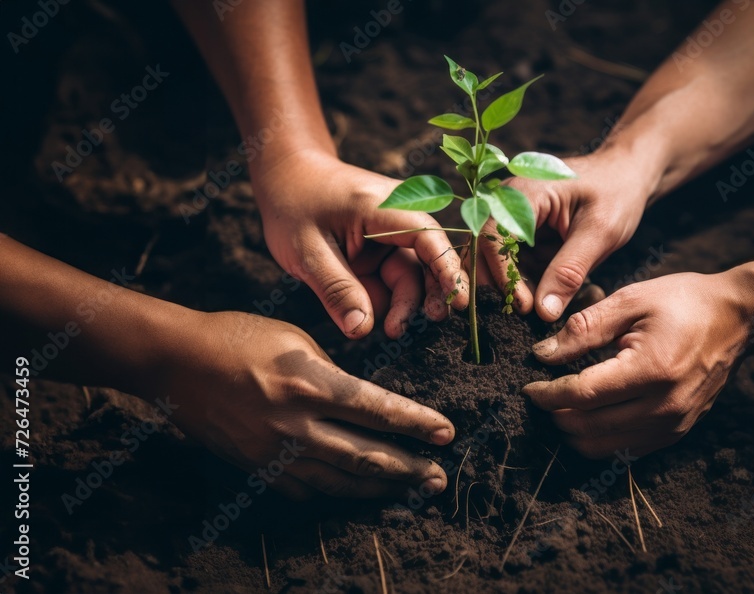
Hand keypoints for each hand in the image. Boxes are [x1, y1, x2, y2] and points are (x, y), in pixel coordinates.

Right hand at [147, 310, 454, 498]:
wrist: (176, 363)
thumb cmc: (237, 337)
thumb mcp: (296, 339)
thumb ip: (333, 373)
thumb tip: (363, 400)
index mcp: (309, 383)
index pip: (376, 410)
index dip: (416, 424)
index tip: (446, 433)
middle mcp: (295, 425)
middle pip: (366, 457)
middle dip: (408, 469)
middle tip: (438, 477)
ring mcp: (274, 453)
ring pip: (340, 481)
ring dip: (380, 489)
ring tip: (410, 490)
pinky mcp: (257, 468)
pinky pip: (306, 490)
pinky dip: (336, 493)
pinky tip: (357, 493)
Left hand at [252, 149, 468, 338]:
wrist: (284, 177)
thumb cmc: (292, 204)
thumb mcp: (306, 250)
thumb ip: (336, 289)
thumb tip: (360, 329)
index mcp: (384, 207)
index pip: (428, 236)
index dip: (446, 267)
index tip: (456, 300)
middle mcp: (397, 219)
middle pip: (428, 259)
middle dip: (431, 291)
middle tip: (431, 320)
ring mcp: (390, 237)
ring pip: (411, 276)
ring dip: (407, 303)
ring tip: (394, 330)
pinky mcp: (381, 251)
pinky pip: (393, 280)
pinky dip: (390, 301)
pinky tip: (382, 320)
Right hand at [480, 152, 652, 320]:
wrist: (626, 174)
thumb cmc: (616, 192)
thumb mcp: (600, 232)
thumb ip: (570, 270)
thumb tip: (544, 312)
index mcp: (524, 192)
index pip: (494, 235)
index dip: (502, 274)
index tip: (524, 306)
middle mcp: (507, 200)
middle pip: (482, 247)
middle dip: (495, 283)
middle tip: (521, 314)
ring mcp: (509, 214)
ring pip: (490, 257)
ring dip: (505, 284)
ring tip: (530, 308)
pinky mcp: (519, 229)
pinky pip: (508, 259)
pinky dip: (519, 279)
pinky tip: (537, 296)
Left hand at [522, 272, 753, 458]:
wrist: (739, 319)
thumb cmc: (684, 301)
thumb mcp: (631, 300)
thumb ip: (584, 329)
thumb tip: (543, 355)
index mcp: (651, 370)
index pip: (582, 395)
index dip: (547, 394)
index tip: (528, 386)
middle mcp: (663, 406)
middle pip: (588, 427)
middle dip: (556, 413)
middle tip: (543, 392)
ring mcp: (672, 425)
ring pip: (603, 447)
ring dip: (574, 429)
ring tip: (563, 403)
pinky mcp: (677, 432)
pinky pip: (626, 449)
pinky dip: (600, 436)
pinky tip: (592, 411)